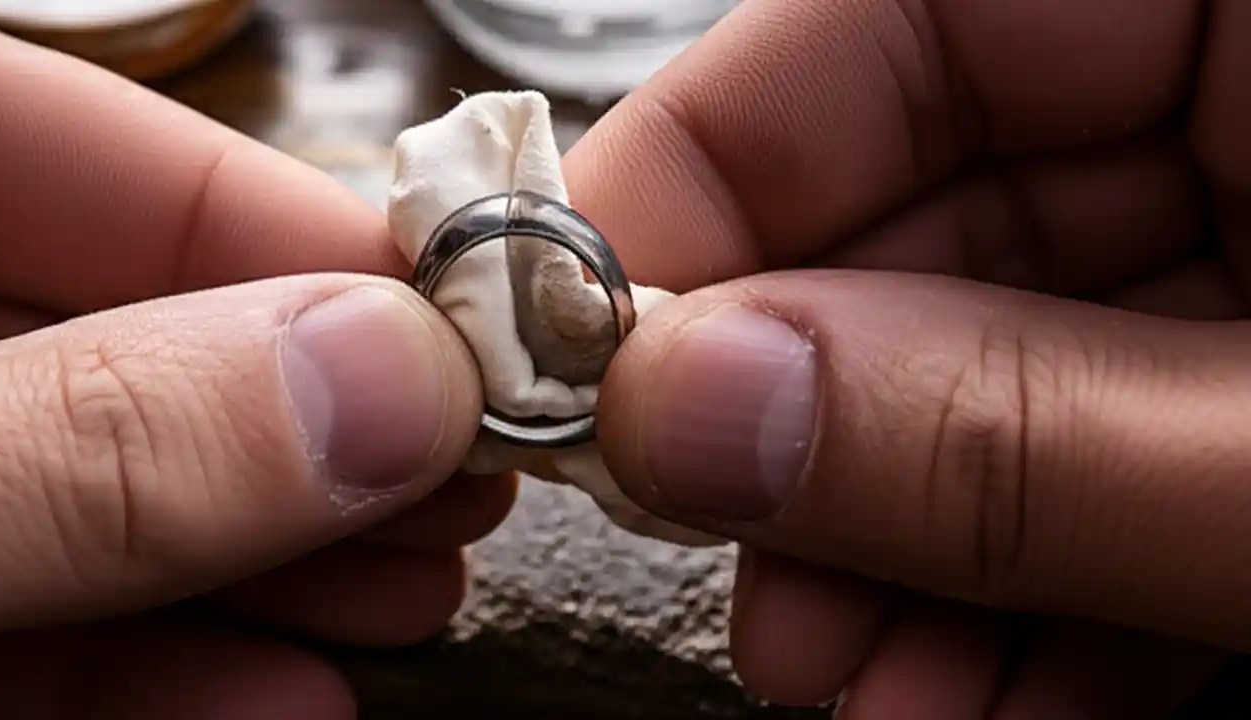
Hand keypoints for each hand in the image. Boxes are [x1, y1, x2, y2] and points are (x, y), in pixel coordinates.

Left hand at [0, 28, 514, 717]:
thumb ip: (88, 443)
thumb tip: (375, 385)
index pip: (61, 141)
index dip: (260, 211)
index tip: (441, 303)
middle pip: (113, 327)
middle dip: (307, 406)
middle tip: (461, 460)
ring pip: (96, 486)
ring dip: (272, 550)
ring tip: (413, 587)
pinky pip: (25, 634)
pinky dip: (159, 669)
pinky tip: (282, 697)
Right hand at [568, 0, 1247, 714]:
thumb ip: (1008, 436)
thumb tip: (704, 413)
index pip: (910, 13)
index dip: (714, 162)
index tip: (596, 338)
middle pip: (923, 201)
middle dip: (805, 417)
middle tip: (714, 539)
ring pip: (991, 353)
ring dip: (902, 541)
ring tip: (855, 674)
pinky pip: (1097, 440)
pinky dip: (1029, 581)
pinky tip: (978, 691)